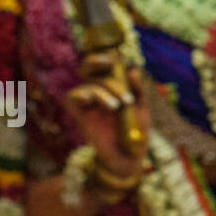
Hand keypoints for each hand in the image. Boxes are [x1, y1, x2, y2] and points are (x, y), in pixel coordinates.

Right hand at [65, 65, 149, 180]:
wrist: (128, 158)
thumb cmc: (135, 133)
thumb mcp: (142, 110)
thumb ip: (138, 91)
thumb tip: (133, 70)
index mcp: (112, 88)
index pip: (103, 66)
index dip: (105, 57)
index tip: (115, 57)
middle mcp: (98, 93)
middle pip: (88, 68)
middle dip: (97, 62)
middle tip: (111, 63)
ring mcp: (88, 104)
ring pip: (88, 84)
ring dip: (104, 90)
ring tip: (119, 106)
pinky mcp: (80, 115)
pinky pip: (74, 97)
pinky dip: (84, 95)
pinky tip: (98, 102)